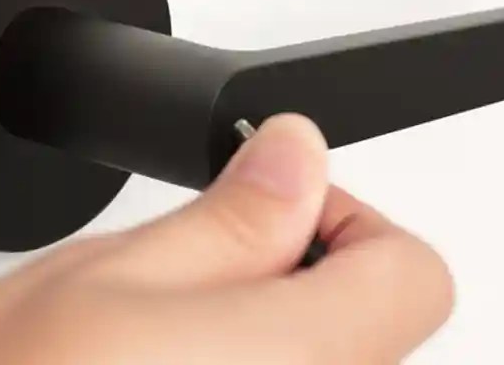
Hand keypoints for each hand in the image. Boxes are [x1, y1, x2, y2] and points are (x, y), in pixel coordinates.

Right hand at [0, 115, 454, 364]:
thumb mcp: (89, 280)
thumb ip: (224, 222)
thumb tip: (293, 159)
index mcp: (292, 363)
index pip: (414, 274)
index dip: (346, 220)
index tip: (270, 211)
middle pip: (368, 336)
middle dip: (291, 287)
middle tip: (181, 285)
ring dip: (251, 347)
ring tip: (137, 352)